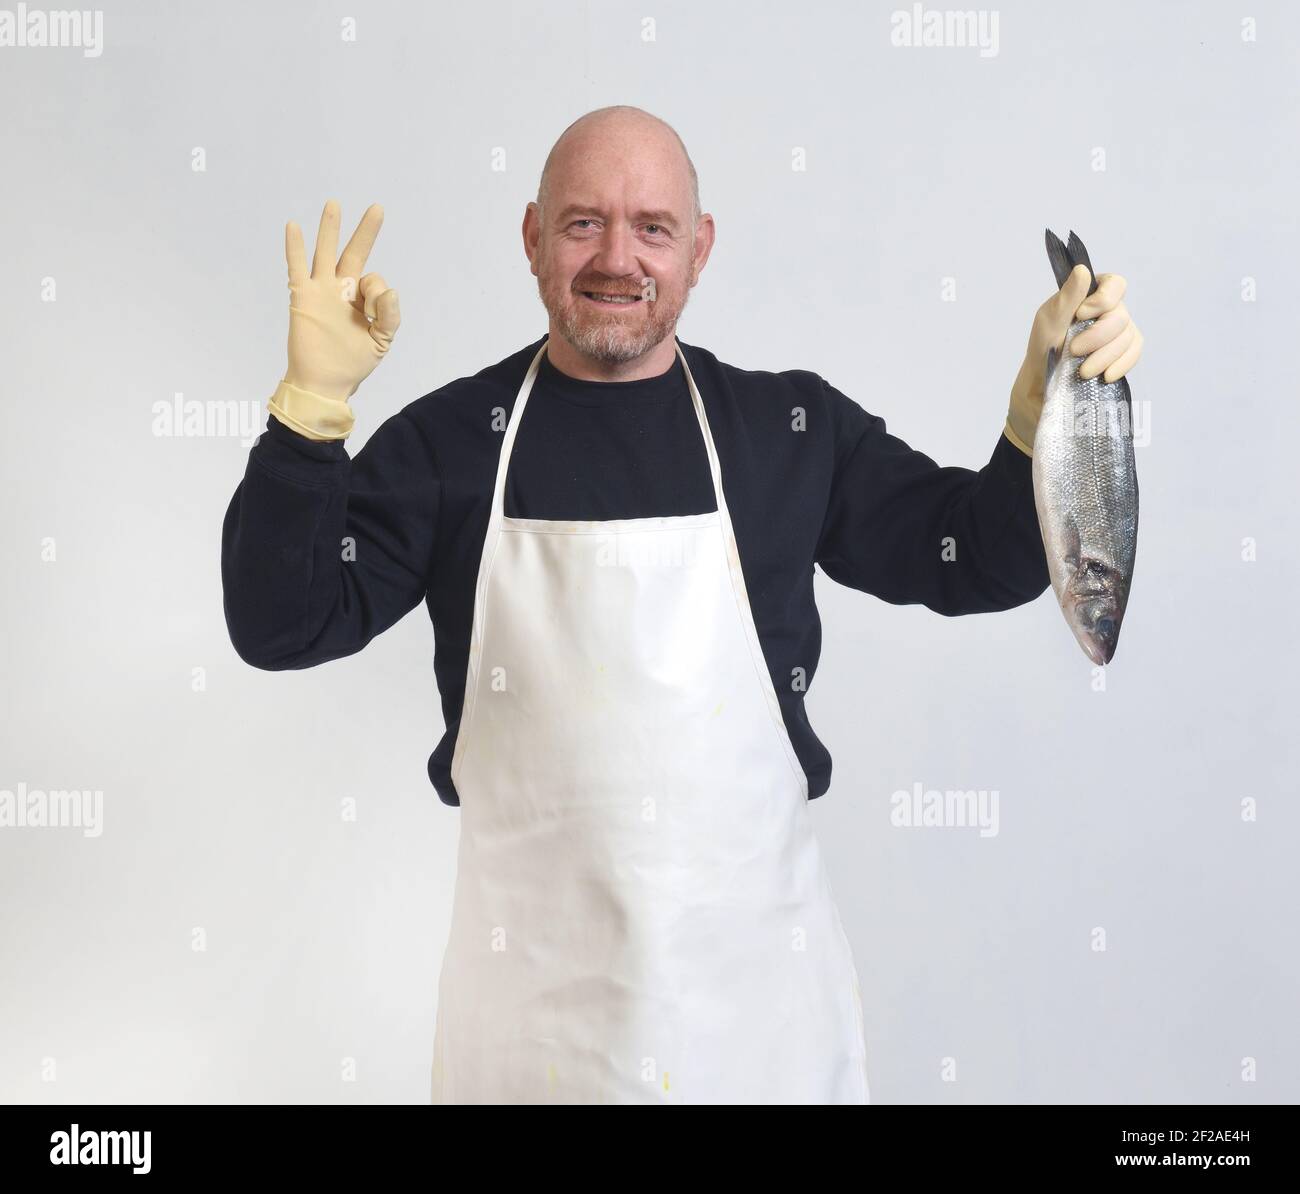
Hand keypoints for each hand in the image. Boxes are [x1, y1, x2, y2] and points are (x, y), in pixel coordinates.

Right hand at [283, 200, 400, 401]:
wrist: (324, 383)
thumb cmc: (352, 364)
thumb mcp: (380, 341)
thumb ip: (390, 317)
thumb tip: (392, 290)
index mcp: (361, 301)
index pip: (375, 282)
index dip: (378, 293)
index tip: (372, 312)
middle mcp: (341, 290)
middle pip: (353, 253)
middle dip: (365, 232)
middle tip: (378, 208)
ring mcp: (321, 291)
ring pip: (325, 253)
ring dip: (330, 229)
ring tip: (334, 204)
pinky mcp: (302, 297)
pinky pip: (297, 267)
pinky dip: (295, 248)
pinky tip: (294, 227)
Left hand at [1005, 265, 1143, 453]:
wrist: (1044, 384)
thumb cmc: (1043, 349)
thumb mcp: (1049, 321)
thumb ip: (1067, 297)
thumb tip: (1082, 269)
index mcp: (1090, 295)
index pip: (1114, 284)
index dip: (1104, 299)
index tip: (1080, 314)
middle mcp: (1109, 310)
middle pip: (1121, 315)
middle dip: (1098, 336)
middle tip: (1074, 350)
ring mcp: (1119, 331)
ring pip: (1128, 337)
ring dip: (1105, 356)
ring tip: (1083, 371)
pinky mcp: (1124, 352)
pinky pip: (1134, 352)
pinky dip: (1121, 364)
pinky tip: (1105, 376)